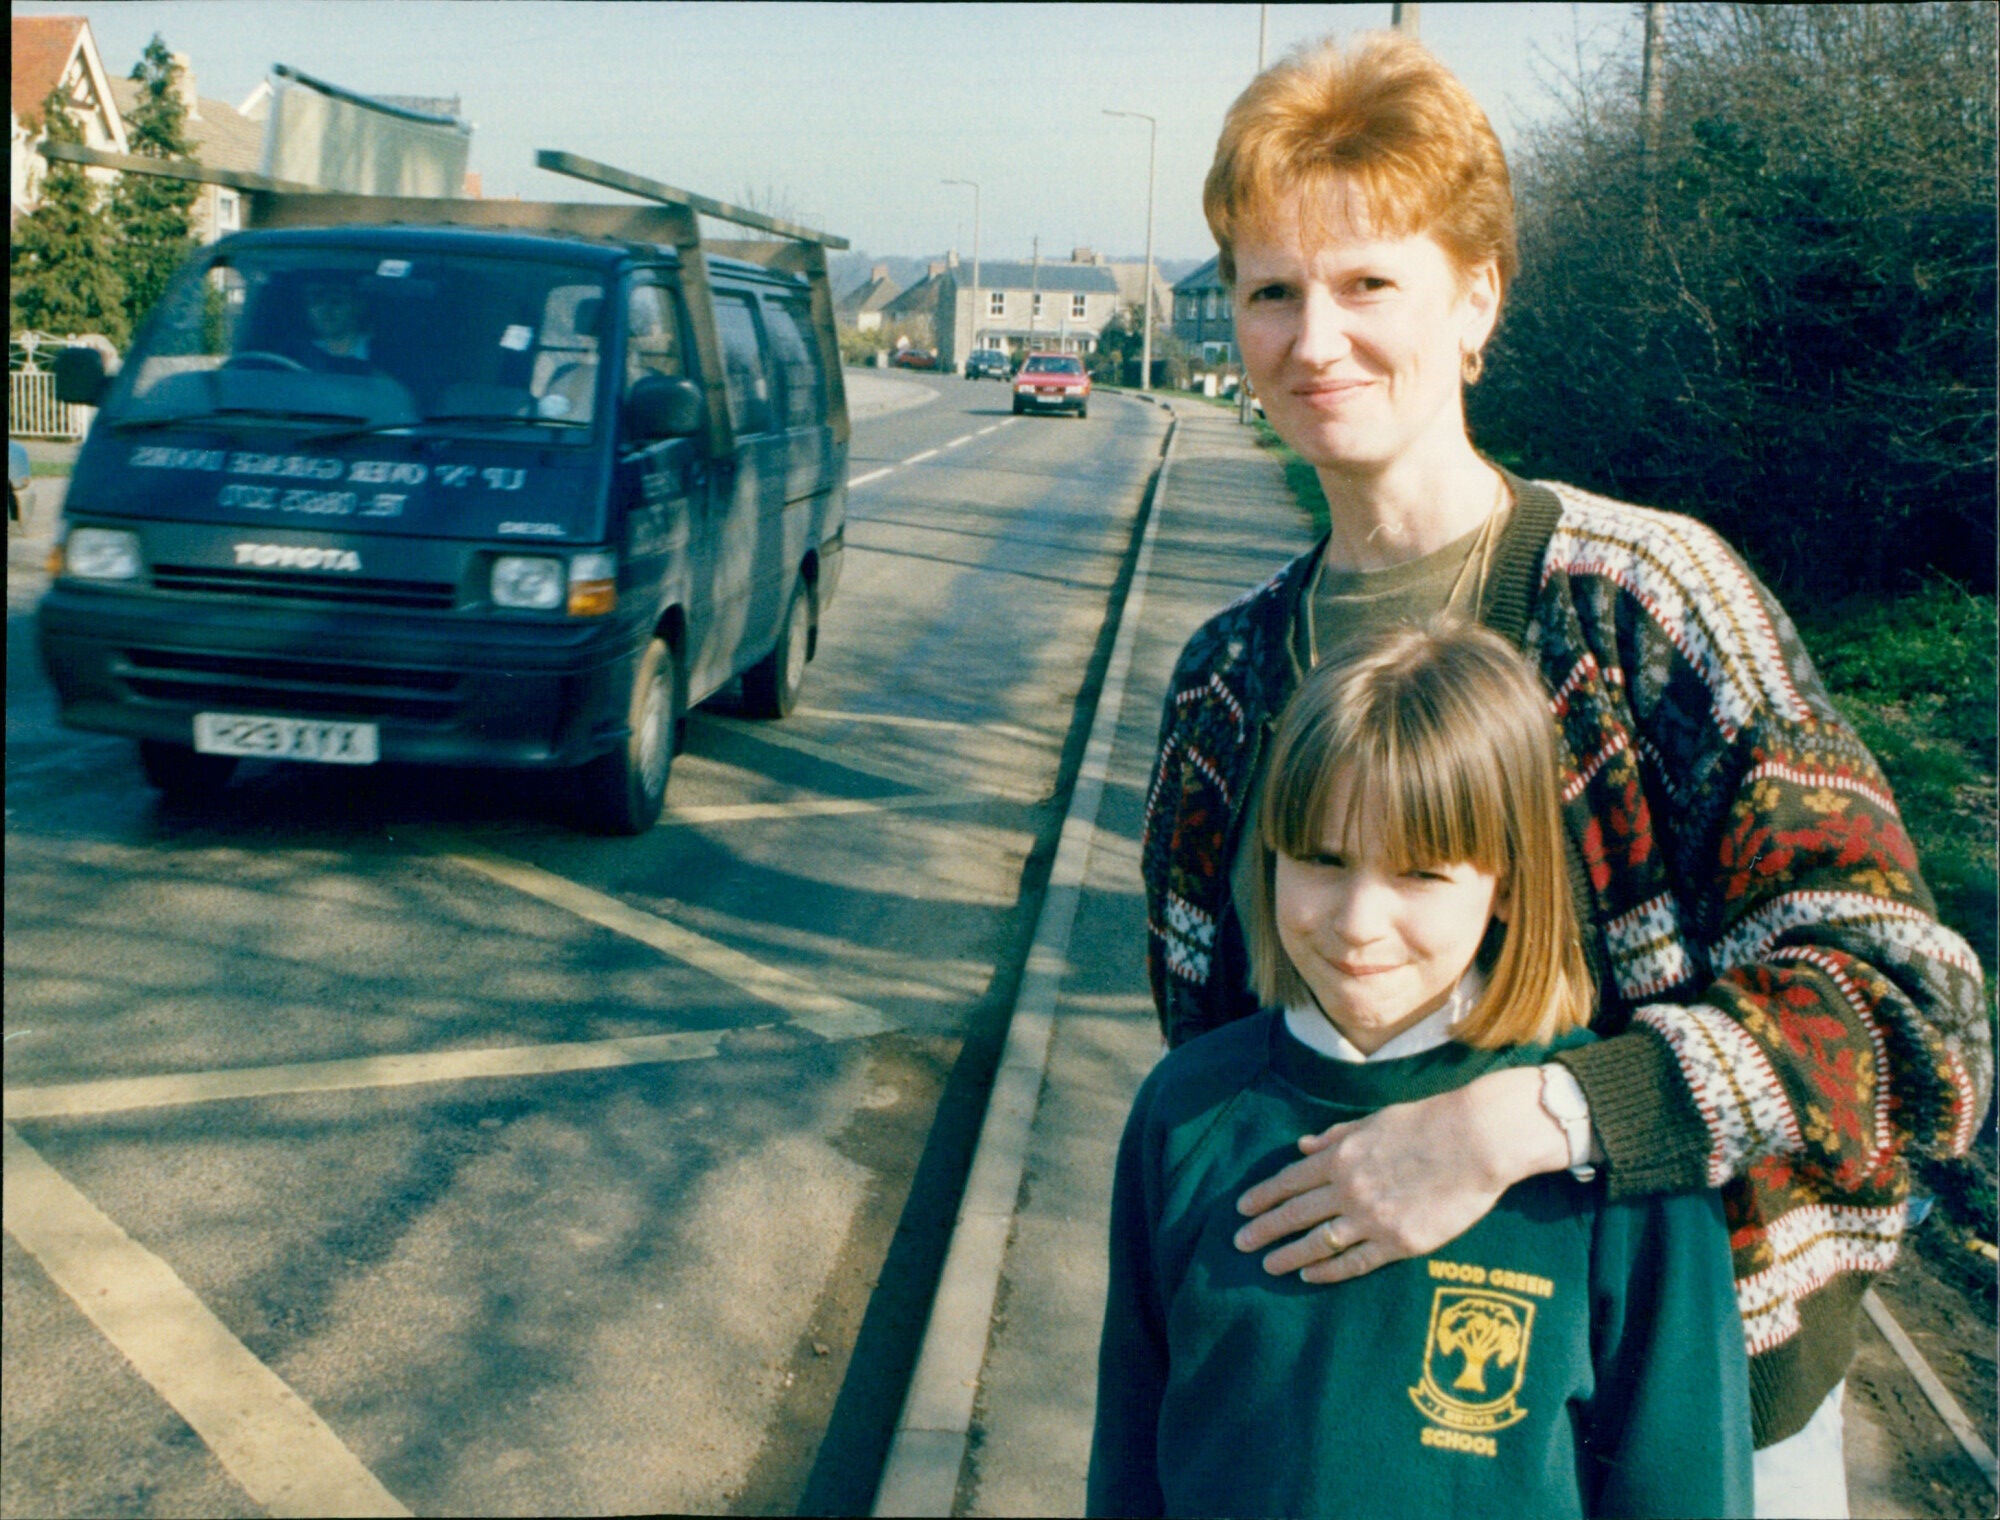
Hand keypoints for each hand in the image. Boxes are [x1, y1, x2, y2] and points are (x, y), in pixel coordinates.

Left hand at [1232, 1066, 1567, 1283]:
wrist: (1478, 1139)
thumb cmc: (1429, 1122)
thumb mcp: (1374, 1121)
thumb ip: (1336, 1136)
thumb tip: (1303, 1145)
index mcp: (1341, 1155)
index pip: (1290, 1180)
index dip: (1263, 1196)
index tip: (1242, 1208)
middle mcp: (1349, 1188)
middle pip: (1294, 1213)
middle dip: (1263, 1228)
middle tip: (1239, 1242)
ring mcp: (1372, 1218)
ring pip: (1317, 1242)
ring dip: (1288, 1255)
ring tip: (1267, 1265)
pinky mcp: (1399, 1243)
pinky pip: (1354, 1262)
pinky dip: (1327, 1271)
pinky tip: (1309, 1275)